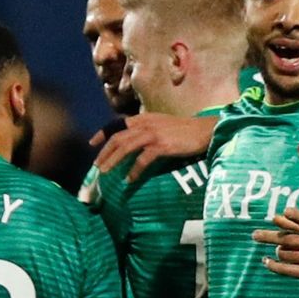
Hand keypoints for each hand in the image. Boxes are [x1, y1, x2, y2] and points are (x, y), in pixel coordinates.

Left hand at [90, 113, 216, 181]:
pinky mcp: (163, 145)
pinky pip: (142, 160)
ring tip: (105, 172)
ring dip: (113, 160)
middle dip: (104, 152)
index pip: (118, 124)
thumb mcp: (162, 125)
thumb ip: (146, 130)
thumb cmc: (185, 130)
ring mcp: (154, 134)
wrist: (206, 130)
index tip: (92, 144)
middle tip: (97, 166)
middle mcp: (146, 124)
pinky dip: (134, 170)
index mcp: (145, 118)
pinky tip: (129, 179)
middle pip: (118, 137)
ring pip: (126, 146)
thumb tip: (131, 144)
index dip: (103, 133)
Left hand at [252, 209, 298, 284]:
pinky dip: (273, 265)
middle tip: (255, 235)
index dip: (297, 216)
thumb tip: (275, 218)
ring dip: (278, 250)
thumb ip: (296, 223)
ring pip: (284, 253)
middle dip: (269, 237)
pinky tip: (266, 261)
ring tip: (280, 249)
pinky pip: (285, 269)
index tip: (286, 211)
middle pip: (288, 239)